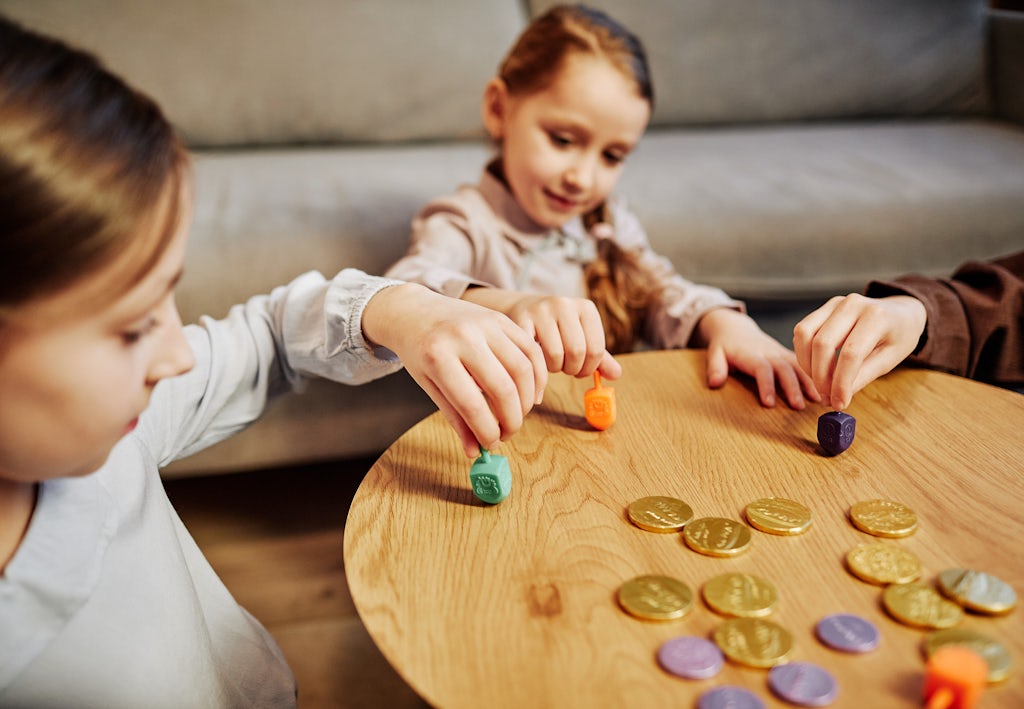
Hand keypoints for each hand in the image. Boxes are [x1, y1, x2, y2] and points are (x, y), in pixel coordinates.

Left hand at [361, 283, 547, 456]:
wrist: (415, 311)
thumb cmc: (421, 351)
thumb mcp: (429, 385)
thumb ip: (455, 418)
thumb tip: (475, 451)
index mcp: (438, 356)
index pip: (471, 404)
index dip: (487, 431)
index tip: (491, 444)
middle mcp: (464, 337)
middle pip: (504, 388)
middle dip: (512, 420)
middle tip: (507, 433)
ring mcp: (486, 324)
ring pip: (523, 369)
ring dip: (527, 401)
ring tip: (517, 415)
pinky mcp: (502, 318)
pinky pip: (530, 350)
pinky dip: (537, 376)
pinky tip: (530, 393)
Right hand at [463, 288, 621, 380]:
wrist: (524, 310)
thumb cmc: (559, 330)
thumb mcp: (582, 337)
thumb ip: (600, 357)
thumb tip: (616, 375)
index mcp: (586, 307)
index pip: (596, 349)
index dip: (590, 368)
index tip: (581, 370)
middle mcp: (565, 304)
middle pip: (577, 352)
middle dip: (572, 369)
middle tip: (566, 369)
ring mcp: (541, 310)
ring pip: (554, 355)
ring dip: (553, 368)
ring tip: (551, 362)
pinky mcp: (521, 319)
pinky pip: (532, 354)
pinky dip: (535, 367)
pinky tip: (535, 366)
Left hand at [695, 308, 819, 408]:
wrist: (736, 328)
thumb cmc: (725, 345)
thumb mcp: (714, 353)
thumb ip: (715, 367)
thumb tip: (714, 383)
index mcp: (751, 353)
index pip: (761, 368)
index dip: (765, 385)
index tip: (769, 403)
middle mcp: (769, 352)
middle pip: (783, 368)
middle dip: (792, 387)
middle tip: (799, 406)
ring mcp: (781, 352)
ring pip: (798, 365)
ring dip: (809, 382)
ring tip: (819, 399)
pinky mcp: (788, 354)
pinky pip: (804, 363)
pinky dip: (816, 374)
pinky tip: (826, 388)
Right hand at [792, 293, 926, 409]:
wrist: (900, 312)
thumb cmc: (898, 336)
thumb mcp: (890, 359)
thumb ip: (863, 376)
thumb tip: (839, 396)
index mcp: (876, 317)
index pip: (851, 354)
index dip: (841, 382)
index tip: (839, 403)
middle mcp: (853, 304)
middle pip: (822, 344)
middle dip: (820, 377)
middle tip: (826, 397)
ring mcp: (835, 303)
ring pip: (805, 334)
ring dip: (806, 364)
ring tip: (819, 382)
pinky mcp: (824, 308)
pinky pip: (802, 330)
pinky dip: (803, 353)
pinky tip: (815, 367)